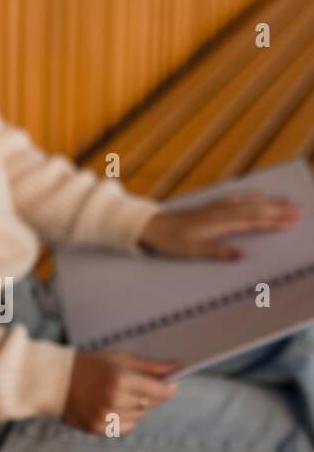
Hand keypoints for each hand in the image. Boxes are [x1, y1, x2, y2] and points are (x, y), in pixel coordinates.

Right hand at [63, 350, 178, 434]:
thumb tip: (178, 368)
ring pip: (140, 416)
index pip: (162, 392)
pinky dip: (124, 417)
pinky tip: (109, 405)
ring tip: (114, 393)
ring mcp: (106, 416)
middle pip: (151, 404)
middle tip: (130, 383)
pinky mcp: (100, 428)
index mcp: (120, 378)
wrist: (53, 380)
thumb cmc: (89, 365)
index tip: (167, 383)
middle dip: (148, 394)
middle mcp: (114, 399)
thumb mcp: (118, 358)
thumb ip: (150, 366)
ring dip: (135, 406)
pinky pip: (127, 426)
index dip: (168, 387)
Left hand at [138, 193, 303, 258]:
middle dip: (280, 210)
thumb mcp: (192, 251)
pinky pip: (236, 198)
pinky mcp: (212, 207)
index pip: (253, 221)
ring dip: (270, 202)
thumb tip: (241, 256)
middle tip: (301, 210)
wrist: (153, 225)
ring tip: (289, 201)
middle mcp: (221, 212)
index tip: (293, 222)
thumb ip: (217, 253)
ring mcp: (217, 208)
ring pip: (249, 202)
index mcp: (219, 223)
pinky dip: (250, 196)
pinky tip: (259, 195)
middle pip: (256, 209)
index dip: (274, 221)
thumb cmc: (172, 240)